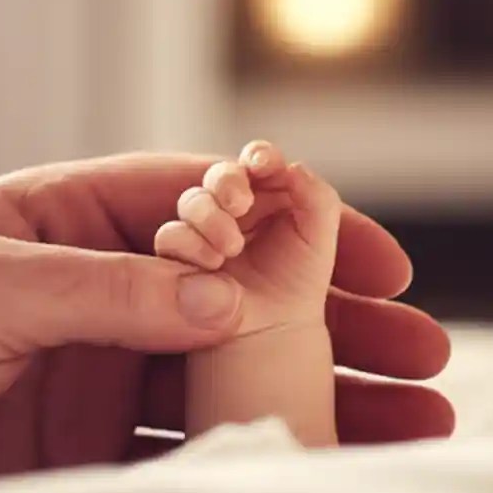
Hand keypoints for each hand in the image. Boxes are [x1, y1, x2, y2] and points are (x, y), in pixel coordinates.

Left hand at [0, 152, 452, 492]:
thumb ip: (108, 287)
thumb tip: (230, 297)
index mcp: (72, 223)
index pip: (209, 210)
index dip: (300, 227)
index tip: (380, 254)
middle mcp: (101, 296)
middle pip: (244, 301)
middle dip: (339, 325)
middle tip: (425, 352)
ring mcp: (102, 378)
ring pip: (233, 380)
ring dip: (320, 398)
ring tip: (413, 419)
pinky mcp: (90, 453)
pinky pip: (190, 449)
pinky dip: (253, 456)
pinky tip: (316, 465)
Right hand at [155, 141, 341, 331]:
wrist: (272, 336)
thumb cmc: (297, 287)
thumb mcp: (319, 238)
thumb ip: (317, 199)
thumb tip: (295, 167)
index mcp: (270, 196)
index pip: (258, 163)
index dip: (260, 156)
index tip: (262, 162)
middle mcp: (235, 210)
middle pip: (222, 177)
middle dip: (229, 182)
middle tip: (240, 202)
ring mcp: (205, 233)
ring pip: (194, 202)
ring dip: (210, 216)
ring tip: (230, 248)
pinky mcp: (180, 259)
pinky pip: (172, 236)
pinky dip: (189, 244)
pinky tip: (211, 264)